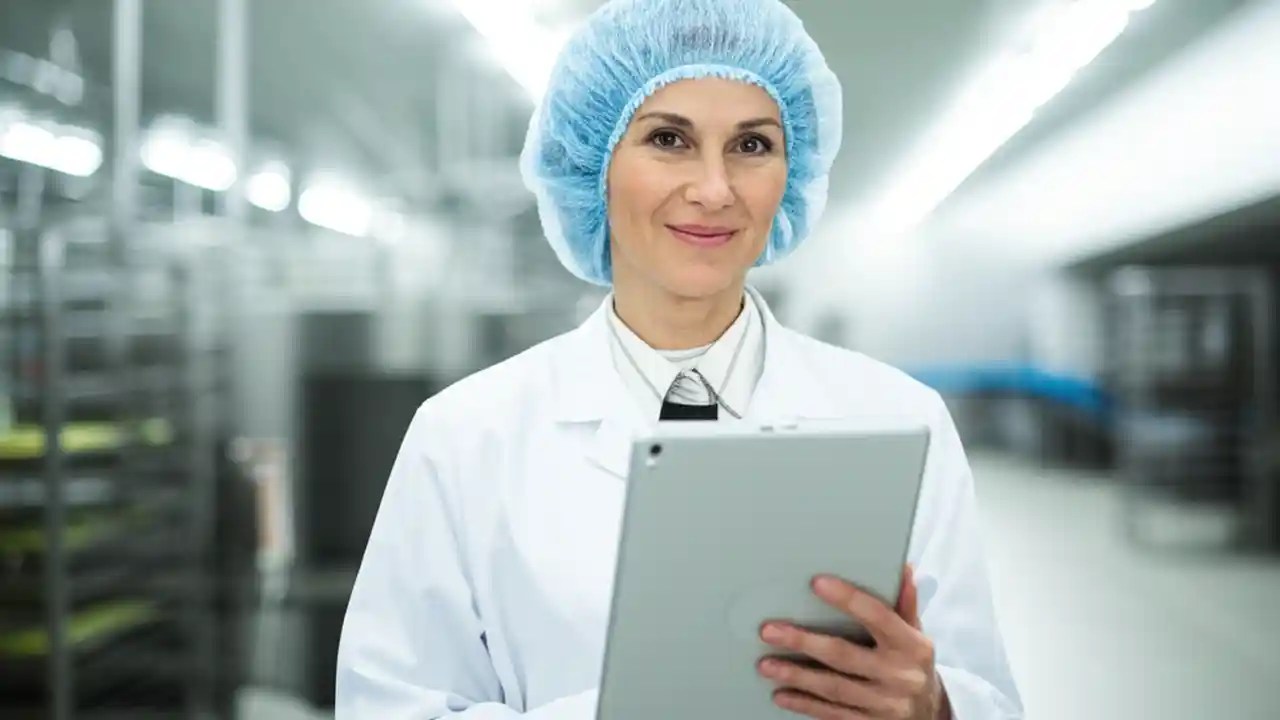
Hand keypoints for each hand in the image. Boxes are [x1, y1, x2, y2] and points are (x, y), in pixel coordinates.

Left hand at [757, 564, 948, 719]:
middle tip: (769, 631)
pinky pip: (833, 714)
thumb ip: (905, 604)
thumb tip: (903, 568)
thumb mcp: (916, 634)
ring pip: (833, 688)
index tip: (817, 582)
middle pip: (844, 656)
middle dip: (804, 642)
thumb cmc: (913, 664)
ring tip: (766, 664)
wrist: (931, 714)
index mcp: (911, 646)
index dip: (848, 599)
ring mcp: (884, 704)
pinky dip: (805, 704)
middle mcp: (898, 676)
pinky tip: (782, 695)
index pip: (878, 616)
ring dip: (796, 676)